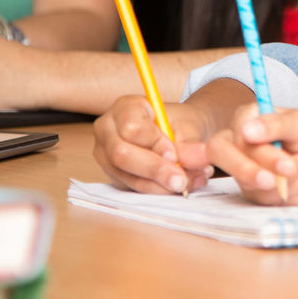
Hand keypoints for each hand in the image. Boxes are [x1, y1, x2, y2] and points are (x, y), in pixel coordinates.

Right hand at [93, 95, 212, 194]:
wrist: (180, 132)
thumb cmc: (182, 123)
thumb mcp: (190, 127)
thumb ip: (189, 144)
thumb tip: (191, 160)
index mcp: (125, 108)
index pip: (132, 128)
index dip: (154, 144)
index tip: (174, 154)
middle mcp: (108, 130)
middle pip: (121, 155)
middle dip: (154, 170)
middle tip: (181, 180)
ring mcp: (106, 155)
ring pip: (126, 176)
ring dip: (159, 185)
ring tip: (187, 183)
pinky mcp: (113, 174)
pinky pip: (132, 188)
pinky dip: (157, 190)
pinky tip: (177, 187)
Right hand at [206, 107, 297, 205]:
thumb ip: (277, 124)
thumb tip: (246, 130)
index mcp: (251, 118)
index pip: (234, 129)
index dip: (251, 142)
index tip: (274, 144)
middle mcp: (243, 143)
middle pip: (223, 155)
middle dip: (254, 166)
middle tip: (288, 168)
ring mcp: (247, 168)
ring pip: (246, 179)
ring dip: (283, 176)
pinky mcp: (257, 192)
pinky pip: (261, 196)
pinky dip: (290, 189)